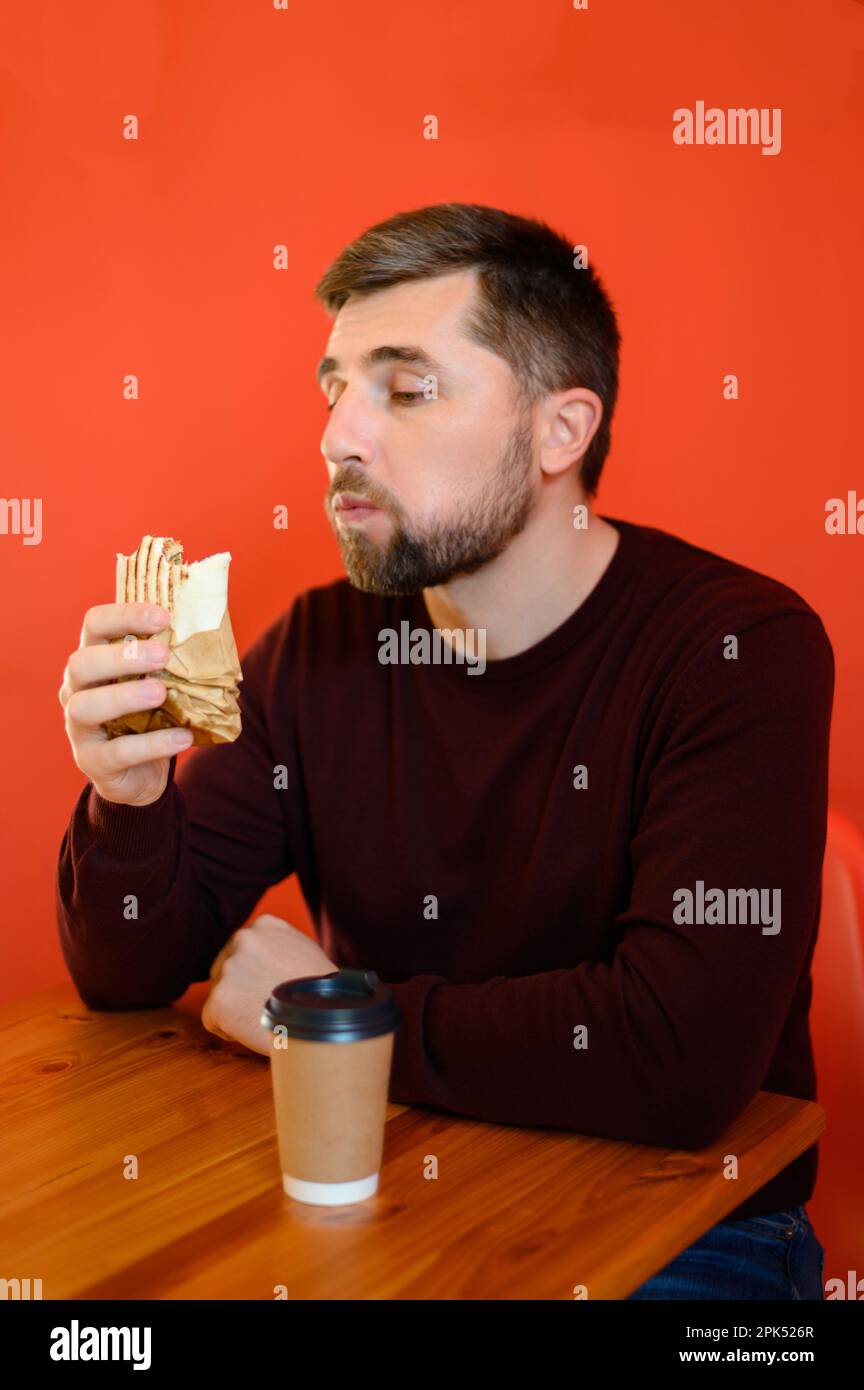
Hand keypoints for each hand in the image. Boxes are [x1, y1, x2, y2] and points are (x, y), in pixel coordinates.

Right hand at [59, 601, 194, 806]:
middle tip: (161, 655)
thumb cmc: (149, 717)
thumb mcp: (159, 684)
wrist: (139, 774)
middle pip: (81, 663)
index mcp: (93, 660)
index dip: (124, 616)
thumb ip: (171, 662)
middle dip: (121, 657)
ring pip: (85, 707)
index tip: (162, 617)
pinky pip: (117, 751)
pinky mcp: (92, 761)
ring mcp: (78, 728)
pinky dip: (152, 743)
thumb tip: (210, 634)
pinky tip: (182, 737)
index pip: (94, 625)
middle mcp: (76, 690)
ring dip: (125, 697)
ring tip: (161, 693)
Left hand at [201, 913, 336, 1056]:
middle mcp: (243, 939)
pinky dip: (228, 1029)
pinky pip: (212, 1019)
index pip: (243, 949)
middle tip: (263, 1006)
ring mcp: (229, 968)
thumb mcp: (305, 952)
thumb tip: (268, 961)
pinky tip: (253, 1030)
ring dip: (236, 1008)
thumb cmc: (323, 991)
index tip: (265, 987)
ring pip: (220, 994)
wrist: (325, 1015)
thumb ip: (279, 948)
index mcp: (265, 925)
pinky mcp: (219, 999)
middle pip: (225, 969)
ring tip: (263, 1019)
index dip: (253, 974)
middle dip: (239, 989)